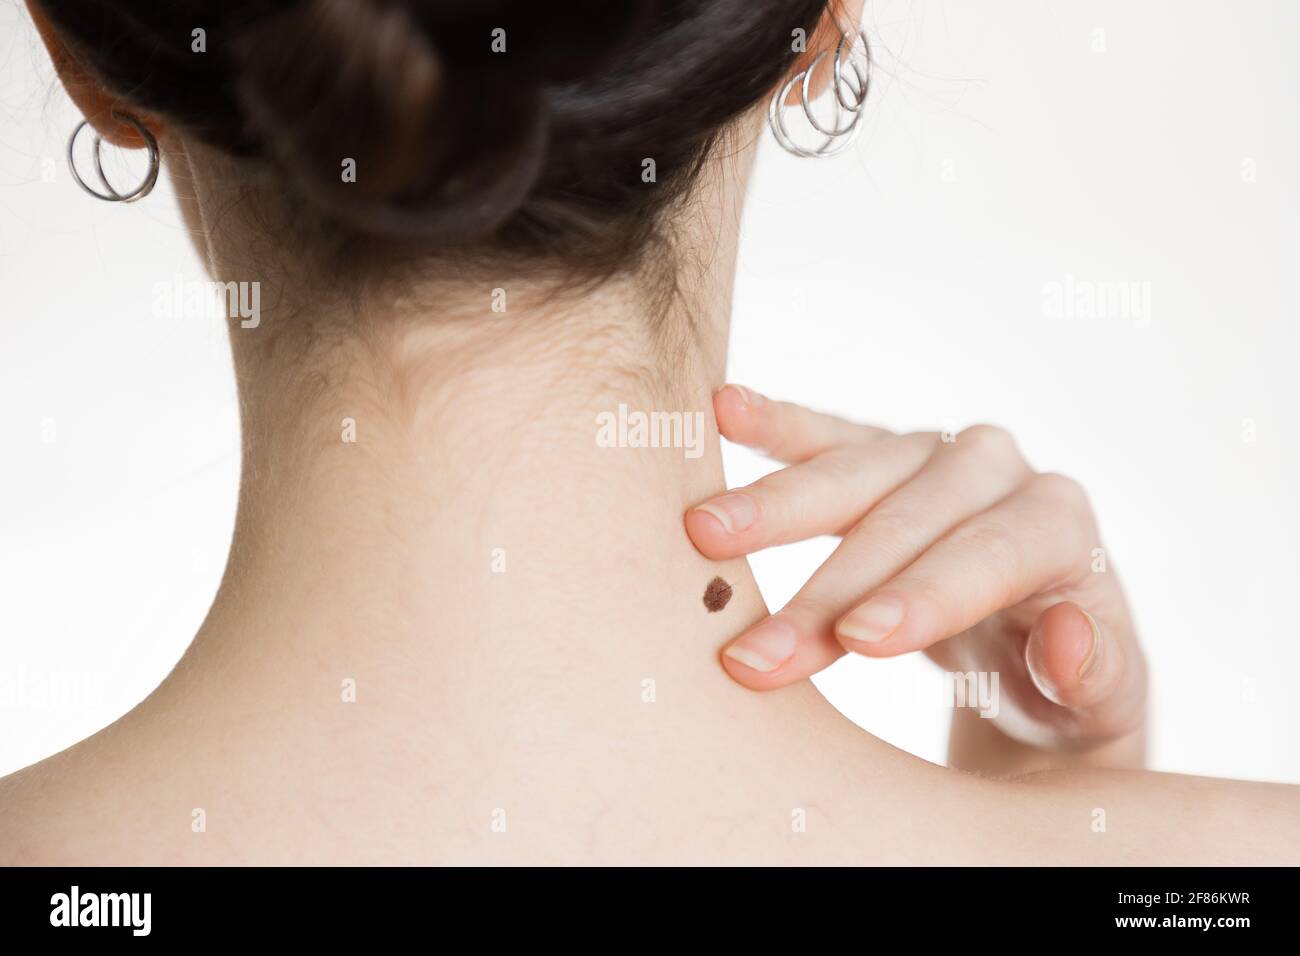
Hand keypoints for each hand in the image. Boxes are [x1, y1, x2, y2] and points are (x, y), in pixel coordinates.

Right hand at [686, 385, 1146, 750]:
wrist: (1035, 644)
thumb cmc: (1063, 683)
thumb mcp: (1104, 700)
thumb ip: (1099, 674)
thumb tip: (1066, 634)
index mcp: (1062, 529)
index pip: (993, 554)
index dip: (926, 595)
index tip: (858, 641)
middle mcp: (1000, 472)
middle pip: (907, 516)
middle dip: (827, 585)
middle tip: (755, 648)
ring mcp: (935, 454)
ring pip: (852, 471)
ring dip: (775, 507)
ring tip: (704, 532)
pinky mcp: (883, 453)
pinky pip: (826, 434)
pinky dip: (776, 423)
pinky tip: (721, 408)